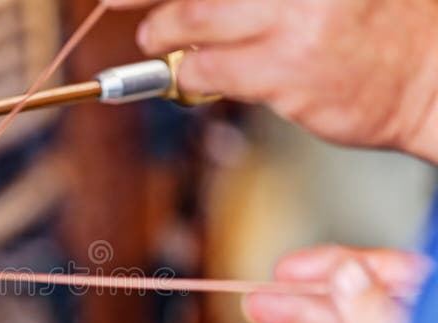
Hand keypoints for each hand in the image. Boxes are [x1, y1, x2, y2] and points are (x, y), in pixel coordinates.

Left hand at [105, 0, 437, 161]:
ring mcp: (295, 21)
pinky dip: (188, 72)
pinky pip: (209, 72)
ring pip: (194, 23)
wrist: (430, 74)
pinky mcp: (286, 73)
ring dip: (161, 34)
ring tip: (153, 37)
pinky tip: (190, 71)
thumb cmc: (371, 22)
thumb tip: (189, 0)